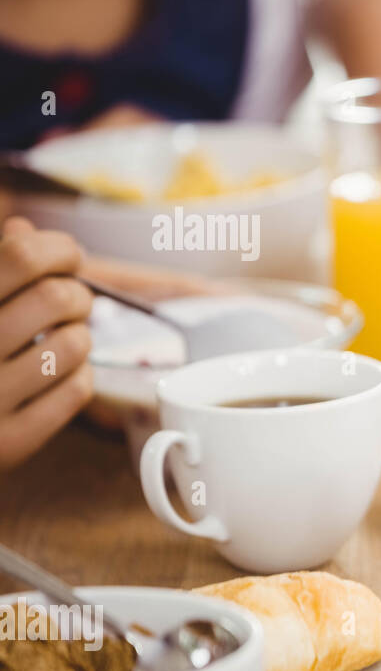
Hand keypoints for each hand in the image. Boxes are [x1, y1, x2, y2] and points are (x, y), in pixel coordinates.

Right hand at [0, 218, 93, 469]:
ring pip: (75, 344)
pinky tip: (57, 374)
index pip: (20, 255)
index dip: (59, 249)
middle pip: (57, 297)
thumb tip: (25, 228)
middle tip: (71, 303)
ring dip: (78, 336)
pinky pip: (77, 390)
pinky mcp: (12, 441)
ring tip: (58, 340)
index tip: (69, 257)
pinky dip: (79, 375)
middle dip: (77, 294)